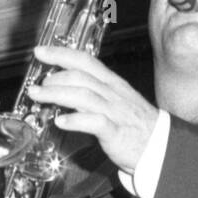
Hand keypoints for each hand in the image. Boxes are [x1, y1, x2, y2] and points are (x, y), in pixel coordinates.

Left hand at [29, 44, 158, 172]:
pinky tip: (60, 121)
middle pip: (80, 77)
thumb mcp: (115, 100)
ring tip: (38, 96)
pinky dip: (75, 120)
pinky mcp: (116, 133)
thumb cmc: (135, 125)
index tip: (40, 52)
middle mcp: (112, 93)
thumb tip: (62, 89)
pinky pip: (94, 122)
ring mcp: (115, 112)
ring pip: (83, 95)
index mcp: (112, 83)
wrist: (160, 146)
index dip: (61, 54)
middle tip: (37, 85)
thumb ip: (92, 93)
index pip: (85, 61)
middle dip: (55, 77)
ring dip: (57, 94)